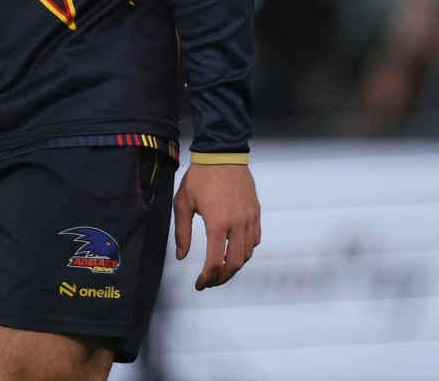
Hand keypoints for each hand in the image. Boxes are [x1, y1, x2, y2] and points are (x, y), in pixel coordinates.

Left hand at [173, 162, 260, 290]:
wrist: (222, 154)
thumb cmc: (200, 177)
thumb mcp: (183, 202)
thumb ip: (183, 232)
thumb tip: (182, 255)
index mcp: (218, 223)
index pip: (215, 262)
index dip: (208, 278)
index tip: (200, 284)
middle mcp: (238, 224)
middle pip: (235, 263)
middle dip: (222, 277)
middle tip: (210, 281)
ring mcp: (250, 219)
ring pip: (248, 253)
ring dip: (235, 266)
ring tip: (221, 269)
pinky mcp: (256, 213)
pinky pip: (255, 240)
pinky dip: (246, 251)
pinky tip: (234, 251)